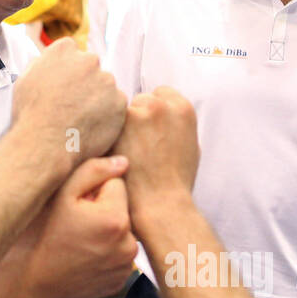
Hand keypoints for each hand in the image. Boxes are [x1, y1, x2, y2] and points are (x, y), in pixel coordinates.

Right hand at [11, 39, 126, 172]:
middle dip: (85, 82)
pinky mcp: (119, 101)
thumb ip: (39, 64)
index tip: (64, 85)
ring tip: (81, 118)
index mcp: (64, 50)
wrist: (45, 142)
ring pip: (105, 86)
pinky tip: (92, 126)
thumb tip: (43, 60)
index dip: (68, 70)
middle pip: (91, 67)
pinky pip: (116, 105)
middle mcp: (88, 60)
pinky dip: (108, 114)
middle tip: (73, 104)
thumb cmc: (31, 113)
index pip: (72, 51)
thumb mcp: (25, 80)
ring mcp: (106, 80)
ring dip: (98, 98)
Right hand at [22, 156, 137, 297]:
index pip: (117, 184)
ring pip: (120, 232)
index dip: (93, 189)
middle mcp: (128, 245)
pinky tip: (80, 257)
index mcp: (116, 218)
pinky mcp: (118, 281)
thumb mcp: (61, 194)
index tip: (75, 204)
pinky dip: (104, 253)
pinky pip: (117, 255)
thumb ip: (94, 170)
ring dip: (105, 231)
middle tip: (72, 224)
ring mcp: (124, 266)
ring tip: (74, 241)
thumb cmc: (39, 234)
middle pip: (121, 209)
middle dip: (102, 210)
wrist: (25, 281)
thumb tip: (123, 162)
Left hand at [113, 88, 199, 224]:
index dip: (154, 112)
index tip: (150, 128)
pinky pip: (107, 124)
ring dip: (121, 126)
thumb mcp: (190, 146)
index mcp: (183, 108)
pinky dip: (107, 136)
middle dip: (137, 117)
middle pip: (140, 100)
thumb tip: (164, 117)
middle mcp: (161, 105)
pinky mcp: (116, 125)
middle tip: (136, 143)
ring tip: (125, 151)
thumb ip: (176, 125)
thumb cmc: (176, 181)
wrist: (160, 203)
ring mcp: (138, 112)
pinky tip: (113, 153)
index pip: (162, 94)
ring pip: (121, 111)